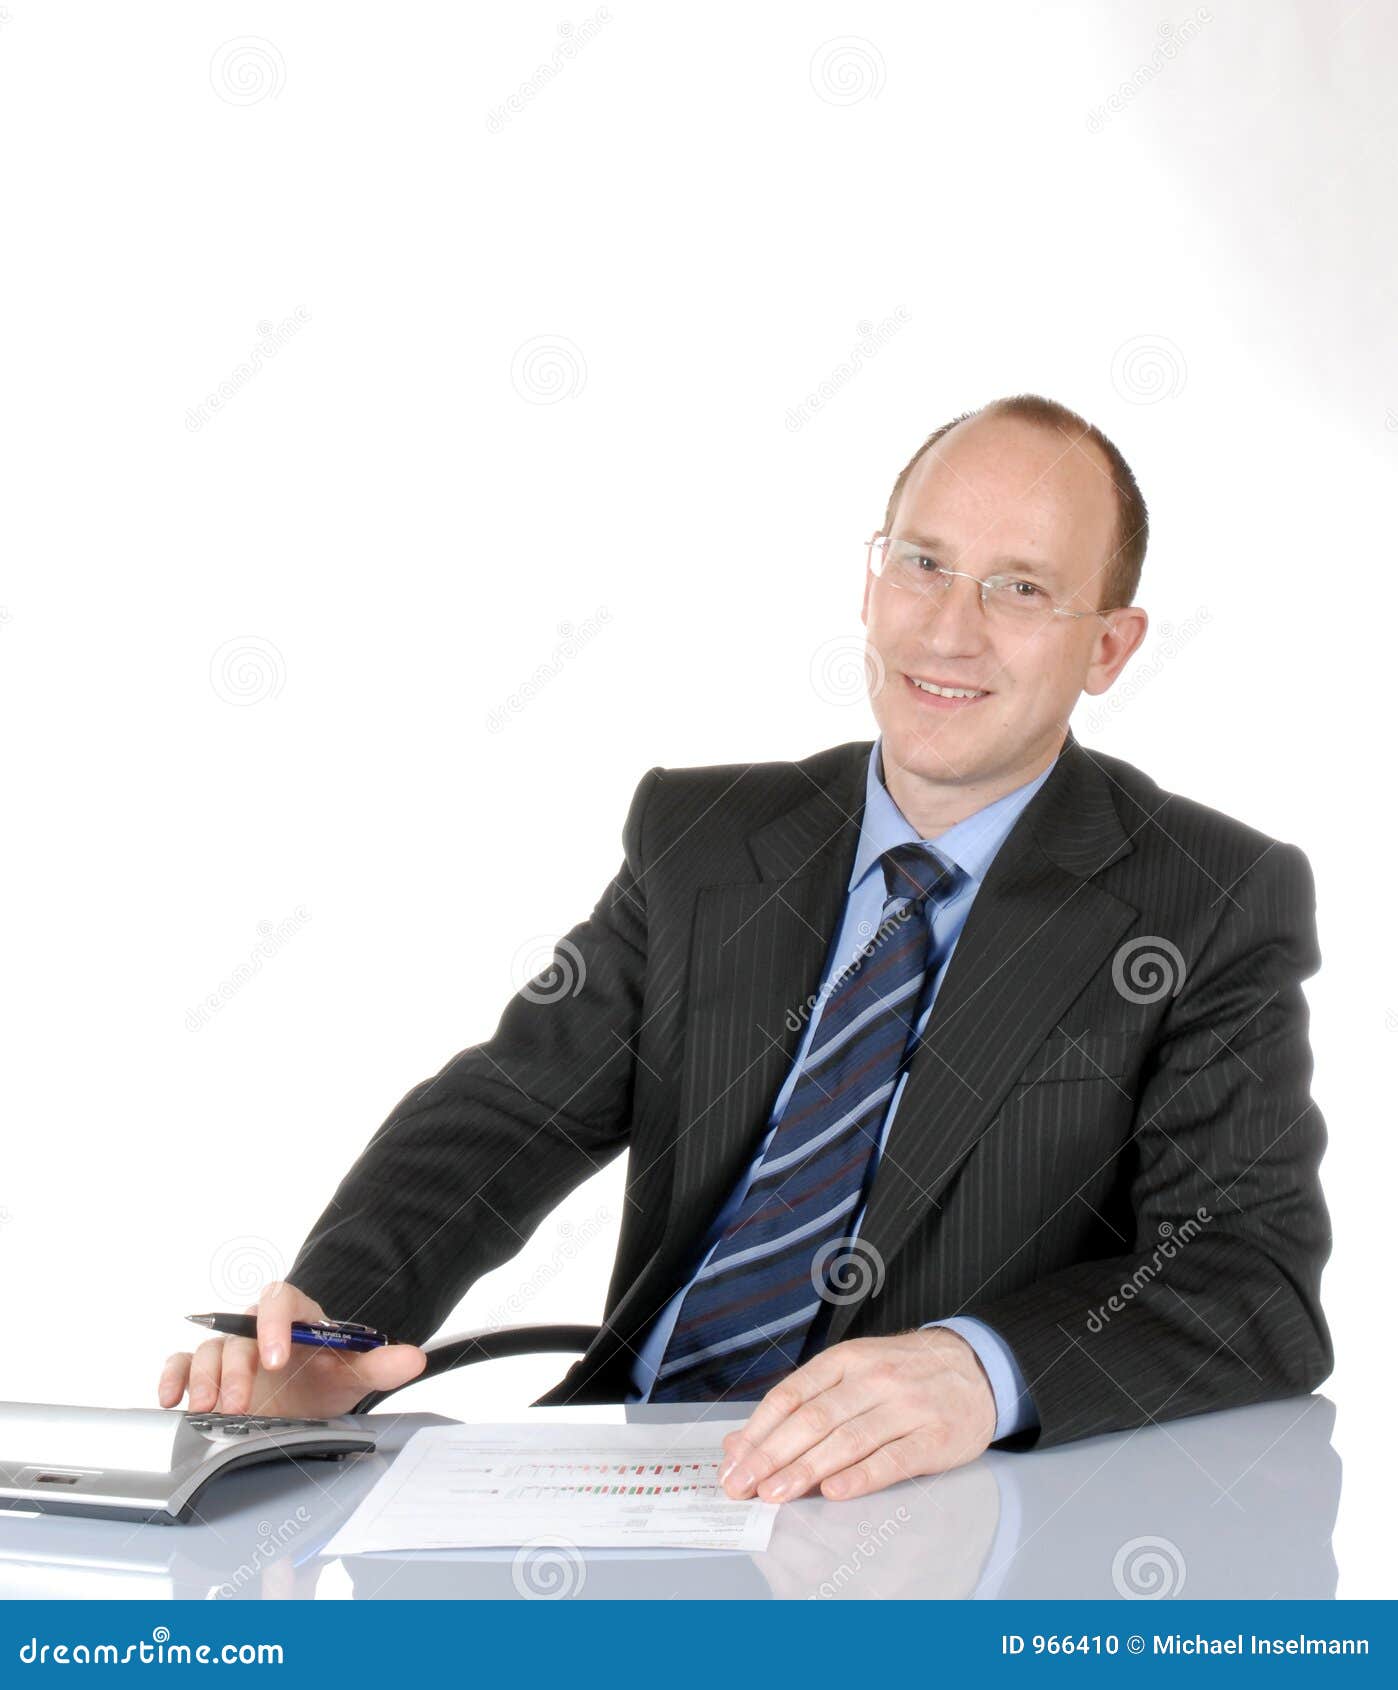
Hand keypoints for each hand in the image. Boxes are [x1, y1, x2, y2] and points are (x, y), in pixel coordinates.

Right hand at [157, 1280, 426, 1418]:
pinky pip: (181, 1363)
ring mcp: (231, 1350)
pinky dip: (172, 1377)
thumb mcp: (355, 1374)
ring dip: (205, 1379)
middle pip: (239, 1334)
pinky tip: (172, 1399)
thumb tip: (413, 1358)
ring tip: (210, 1410)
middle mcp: (258, 1330)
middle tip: (239, 1406)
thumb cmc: (327, 1379)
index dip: (274, 1324)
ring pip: (208, 1350)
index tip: (276, 1359)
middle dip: (236, 1370)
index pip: (280, 1301)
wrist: (305, 1404)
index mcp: (296, 1317)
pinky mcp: (208, 1372)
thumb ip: (381, 1364)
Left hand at [718, 1329, 996, 1502]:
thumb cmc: (904, 1374)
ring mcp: (906, 1406)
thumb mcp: (853, 1373)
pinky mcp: (934, 1436)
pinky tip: (834, 1491)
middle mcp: (873, 1378)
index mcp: (846, 1359)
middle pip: (812, 1419)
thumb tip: (742, 1441)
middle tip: (742, 1485)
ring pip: (846, 1439)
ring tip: (775, 1494)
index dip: (758, 1431)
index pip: (791, 1395)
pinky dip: (861, 1476)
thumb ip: (801, 1404)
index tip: (733, 1462)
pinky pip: (892, 1458)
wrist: (976, 1368)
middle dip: (770, 1455)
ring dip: (805, 1469)